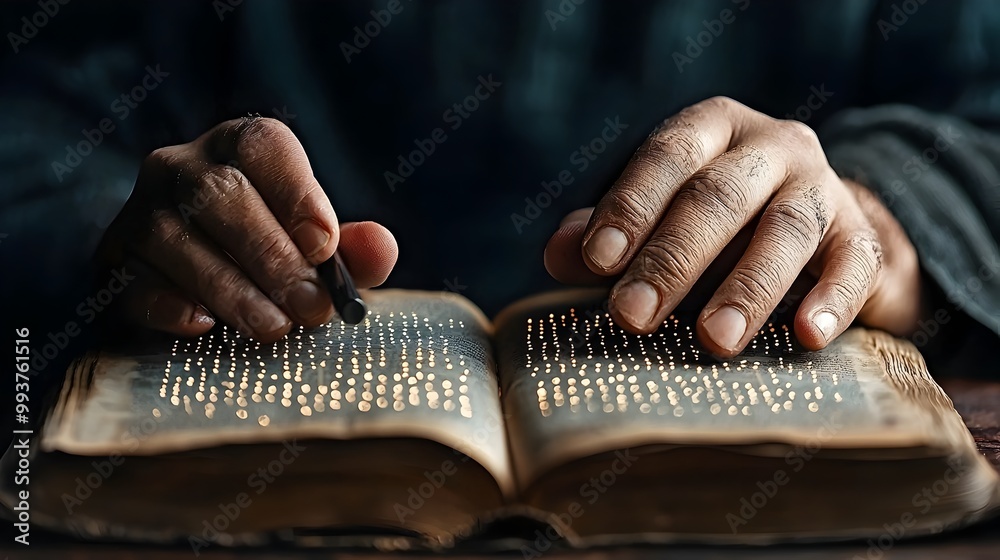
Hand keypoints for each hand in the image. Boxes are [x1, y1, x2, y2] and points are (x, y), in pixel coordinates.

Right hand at [97, 117, 397, 341]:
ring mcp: (139, 213)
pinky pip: (133, 280)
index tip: (324, 246)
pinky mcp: (112, 264)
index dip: (296, 192)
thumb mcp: (314, 250)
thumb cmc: (268, 258)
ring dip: (231, 286)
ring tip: (274, 327)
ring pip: (176, 237)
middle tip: (312, 307)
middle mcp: (181, 167)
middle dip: (273, 255)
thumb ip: (351, 250)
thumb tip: (382, 248)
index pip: (262, 144)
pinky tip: (203, 324)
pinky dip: (169, 302)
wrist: (187, 285)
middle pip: (221, 194)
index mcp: (237, 147)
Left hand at [545, 97, 920, 356]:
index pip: (666, 156)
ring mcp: (823, 187)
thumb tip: (556, 255)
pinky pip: (854, 264)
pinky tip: (806, 336)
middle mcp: (771, 147)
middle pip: (719, 195)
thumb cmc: (717, 225)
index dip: (630, 206)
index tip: (598, 261)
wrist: (819, 226)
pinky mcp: (862, 235)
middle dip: (673, 258)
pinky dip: (832, 300)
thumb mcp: (661, 218)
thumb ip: (607, 236)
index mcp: (712, 130)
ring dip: (747, 287)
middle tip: (634, 315)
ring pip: (786, 230)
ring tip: (714, 340)